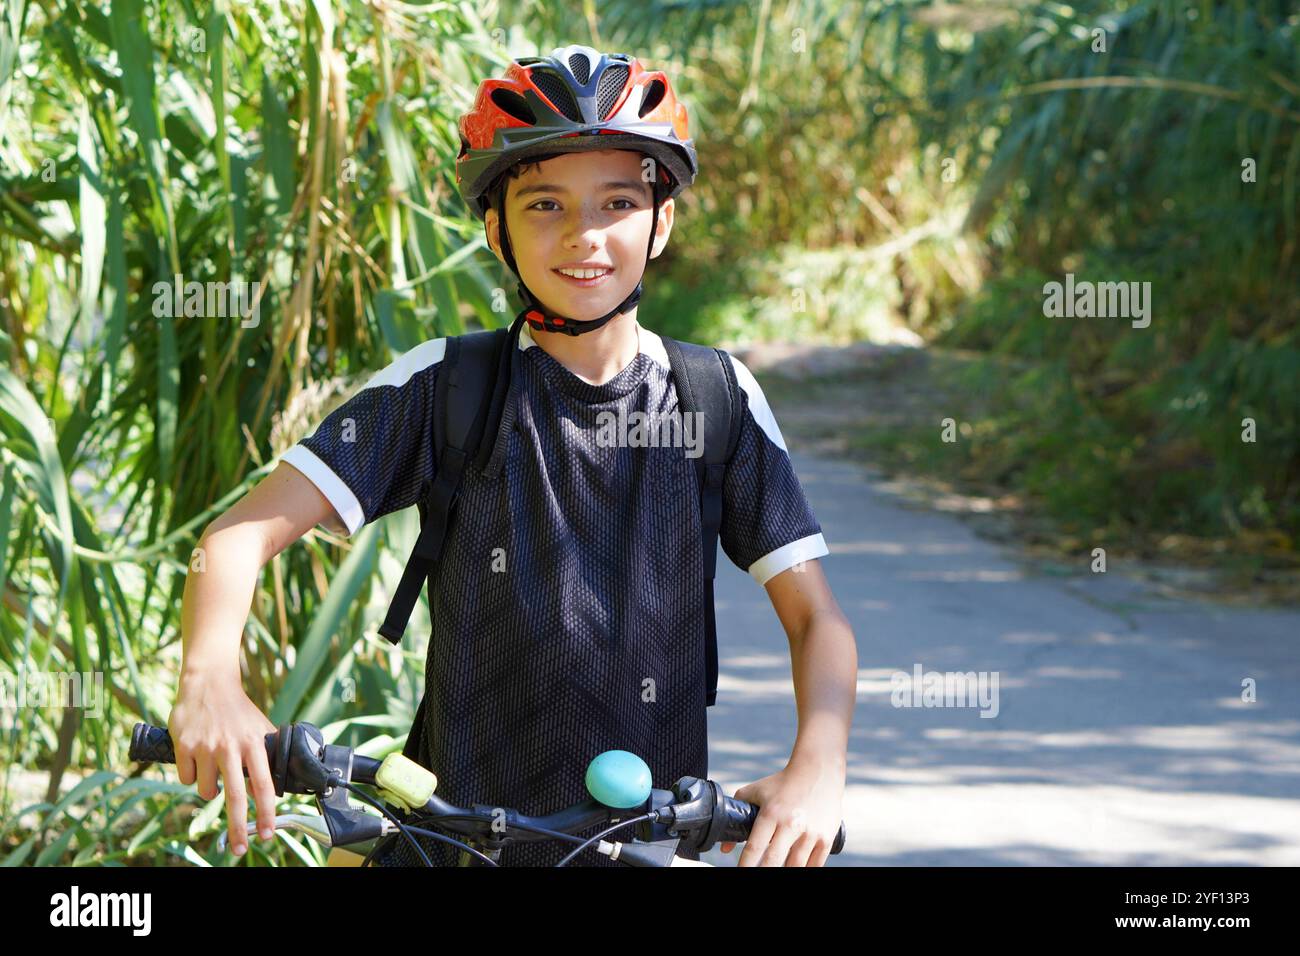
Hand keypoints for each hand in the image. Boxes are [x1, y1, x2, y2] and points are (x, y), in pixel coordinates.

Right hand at [168, 676, 278, 857]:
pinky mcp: (183, 746)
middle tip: (238, 849)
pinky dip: (192, 775)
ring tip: (214, 768)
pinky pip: (187, 779)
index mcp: (254, 743)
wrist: (208, 684)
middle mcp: (231, 747)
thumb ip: (268, 754)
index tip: (268, 833)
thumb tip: (275, 786)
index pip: (265, 785)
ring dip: (210, 790)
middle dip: (238, 828)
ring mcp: (206, 747)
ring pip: (207, 792)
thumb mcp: (259, 728)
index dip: (267, 812)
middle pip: (236, 798)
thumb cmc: (237, 711)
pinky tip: (196, 757)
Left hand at [719, 758, 844, 866]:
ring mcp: (810, 833)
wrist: (818, 771)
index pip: (754, 848)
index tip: (740, 871)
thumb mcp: (756, 791)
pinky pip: (814, 866)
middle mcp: (791, 825)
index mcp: (771, 813)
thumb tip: (725, 848)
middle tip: (755, 872)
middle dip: (762, 871)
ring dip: (783, 871)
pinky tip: (792, 868)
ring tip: (775, 867)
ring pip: (794, 866)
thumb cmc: (783, 783)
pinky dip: (803, 871)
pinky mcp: (826, 838)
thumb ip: (736, 813)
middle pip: (772, 861)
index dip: (744, 865)